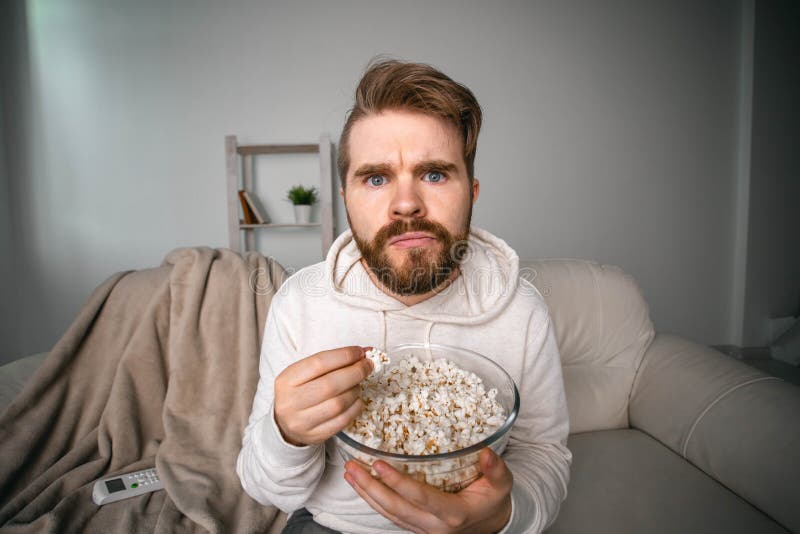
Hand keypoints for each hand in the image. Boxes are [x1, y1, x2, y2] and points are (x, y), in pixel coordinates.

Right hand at [274, 346, 372, 445]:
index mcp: (287, 380)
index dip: (344, 355)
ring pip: (338, 404)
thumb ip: (330, 362)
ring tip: (357, 384)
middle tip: (367, 366)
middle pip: (330, 385)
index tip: (360, 352)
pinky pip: (343, 420)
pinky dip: (355, 407)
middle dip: (355, 372)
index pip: (319, 363)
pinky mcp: (315, 436)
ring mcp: (302, 422)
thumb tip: (363, 354)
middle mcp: (292, 402)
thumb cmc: (299, 392)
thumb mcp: (304, 374)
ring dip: (355, 390)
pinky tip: (355, 400)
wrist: (284, 424)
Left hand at [344, 448, 512, 533]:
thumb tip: (486, 452)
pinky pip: (390, 515)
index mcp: (454, 514)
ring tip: (350, 472)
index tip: (379, 464)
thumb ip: (496, 469)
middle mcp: (434, 526)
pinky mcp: (416, 527)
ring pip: (389, 513)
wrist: (492, 523)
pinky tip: (361, 485)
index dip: (398, 482)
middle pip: (395, 508)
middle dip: (370, 488)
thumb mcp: (502, 483)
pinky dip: (373, 500)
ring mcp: (423, 529)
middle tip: (352, 467)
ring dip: (366, 494)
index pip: (420, 498)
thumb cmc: (494, 499)